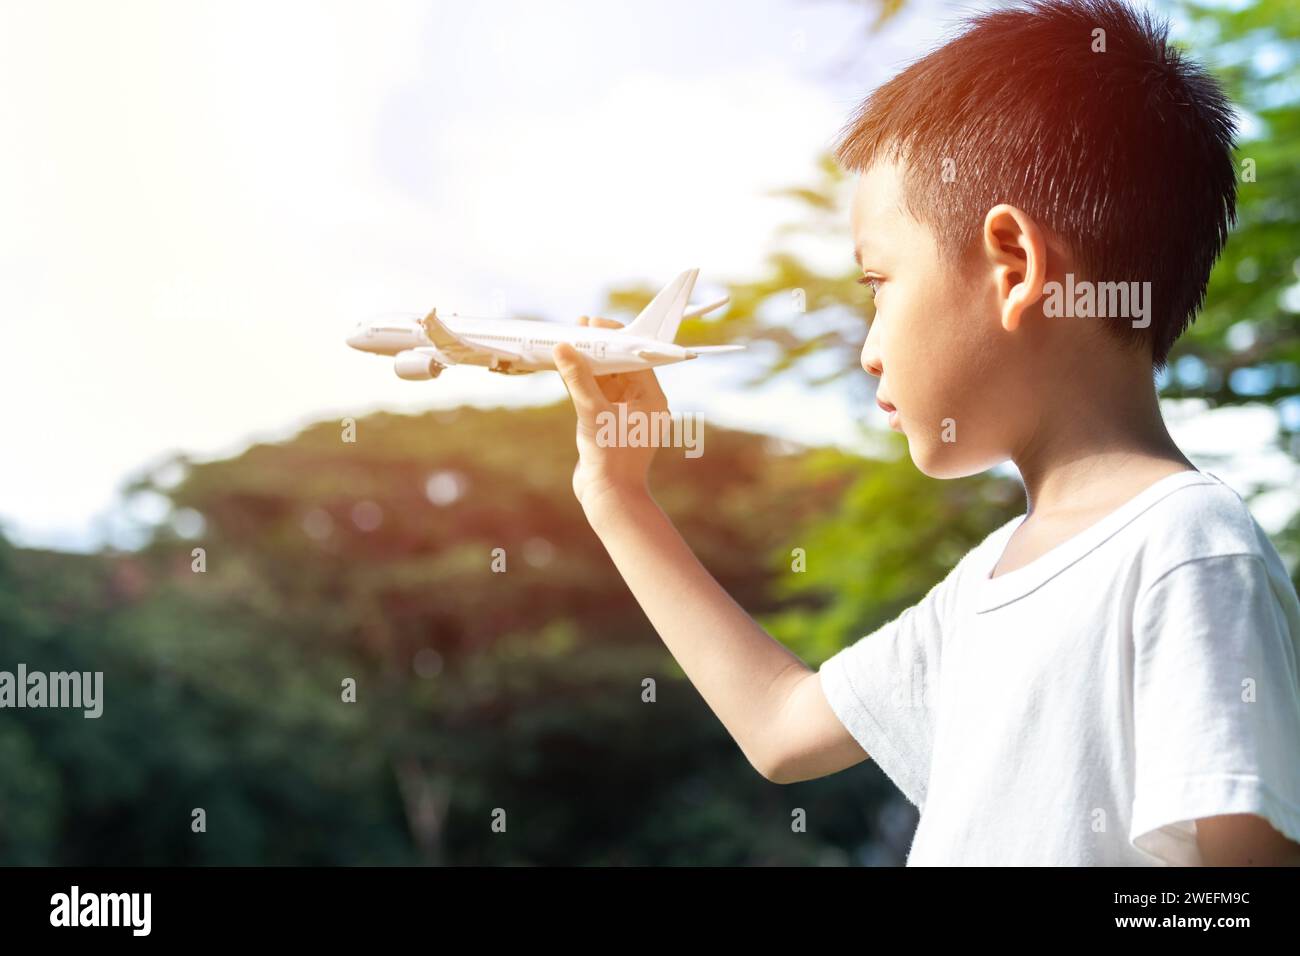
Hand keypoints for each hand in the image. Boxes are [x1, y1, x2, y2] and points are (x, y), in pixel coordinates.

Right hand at [553, 316, 668, 514]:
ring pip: (605, 381)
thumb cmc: (610, 459)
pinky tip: (565, 367)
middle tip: (578, 327)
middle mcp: (642, 405)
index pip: (635, 359)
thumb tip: (563, 348)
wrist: (608, 498)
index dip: (614, 339)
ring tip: (568, 342)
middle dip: (598, 349)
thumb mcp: (593, 413)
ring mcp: (625, 415)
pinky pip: (595, 396)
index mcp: (652, 399)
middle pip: (619, 367)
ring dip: (587, 364)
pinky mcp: (608, 425)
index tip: (595, 323)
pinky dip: (581, 382)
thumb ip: (578, 379)